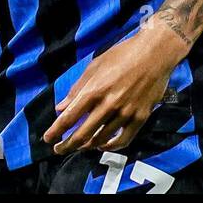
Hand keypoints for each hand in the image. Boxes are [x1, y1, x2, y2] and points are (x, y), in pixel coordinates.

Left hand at [43, 21, 190, 154]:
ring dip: (87, 146)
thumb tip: (61, 108)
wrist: (155, 52)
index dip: (56, 131)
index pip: (69, 117)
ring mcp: (126, 113)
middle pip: (83, 134)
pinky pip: (124, 140)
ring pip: (102, 139)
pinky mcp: (141, 117)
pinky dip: (111, 147)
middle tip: (59, 149)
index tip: (48, 139)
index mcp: (94, 90)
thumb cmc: (122, 54)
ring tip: (80, 147)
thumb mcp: (95, 65)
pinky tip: (103, 145)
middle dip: (67, 145)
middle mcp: (109, 104)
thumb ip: (77, 89)